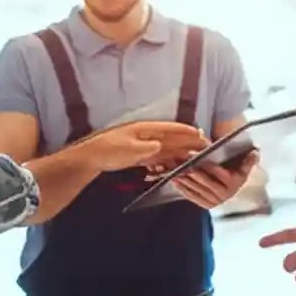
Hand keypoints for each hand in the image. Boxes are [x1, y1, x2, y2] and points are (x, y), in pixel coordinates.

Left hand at [76, 121, 207, 171]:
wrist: (91, 158)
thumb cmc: (108, 150)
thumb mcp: (127, 149)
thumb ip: (145, 148)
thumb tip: (159, 146)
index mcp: (145, 130)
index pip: (169, 129)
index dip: (185, 131)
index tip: (199, 133)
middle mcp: (147, 136)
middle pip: (171, 138)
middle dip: (187, 141)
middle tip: (204, 146)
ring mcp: (143, 145)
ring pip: (167, 148)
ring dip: (180, 152)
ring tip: (194, 156)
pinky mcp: (139, 155)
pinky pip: (158, 157)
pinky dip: (168, 160)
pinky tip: (175, 166)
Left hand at [170, 150, 259, 209]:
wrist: (232, 188)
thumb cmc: (236, 172)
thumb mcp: (244, 167)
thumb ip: (249, 160)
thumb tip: (256, 153)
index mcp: (234, 183)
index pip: (218, 172)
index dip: (205, 163)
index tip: (193, 154)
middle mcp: (225, 194)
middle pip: (205, 182)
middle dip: (191, 172)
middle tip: (179, 162)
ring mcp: (215, 201)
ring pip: (197, 189)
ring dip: (184, 180)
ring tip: (174, 170)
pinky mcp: (206, 206)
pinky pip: (193, 197)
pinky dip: (183, 189)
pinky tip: (175, 181)